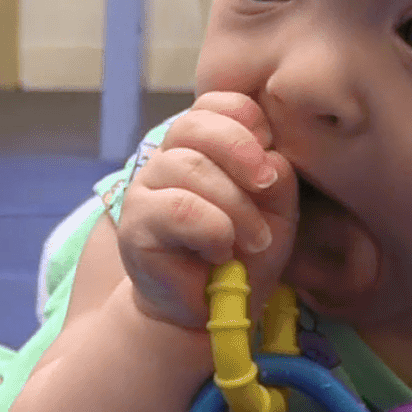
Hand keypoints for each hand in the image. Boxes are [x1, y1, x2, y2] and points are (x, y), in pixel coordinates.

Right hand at [115, 91, 298, 331]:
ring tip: (252, 241)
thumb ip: (276, 175)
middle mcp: (169, 156)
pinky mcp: (135, 222)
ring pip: (192, 168)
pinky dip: (213, 230)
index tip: (269, 161)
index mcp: (204, 143)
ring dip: (236, 207)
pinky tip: (220, 253)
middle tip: (266, 186)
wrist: (214, 310)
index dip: (247, 121)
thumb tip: (268, 157)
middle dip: (242, 153)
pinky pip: (180, 209)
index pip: (217, 102)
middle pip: (197, 124)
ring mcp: (146, 187)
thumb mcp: (277, 210)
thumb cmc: (245, 254)